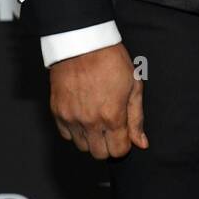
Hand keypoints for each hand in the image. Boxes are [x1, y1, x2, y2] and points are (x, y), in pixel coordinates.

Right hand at [50, 42, 146, 157]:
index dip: (124, 144)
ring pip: (82, 146)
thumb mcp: (134, 86)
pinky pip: (66, 134)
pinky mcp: (57, 112)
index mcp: (112, 116)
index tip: (124, 133)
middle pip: (99, 154)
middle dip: (108, 144)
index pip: (118, 151)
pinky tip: (82, 115)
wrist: (82, 44)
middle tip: (111, 127)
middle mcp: (90, 122)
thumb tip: (141, 143)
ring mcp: (71, 118)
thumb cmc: (111, 61)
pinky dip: (75, 130)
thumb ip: (137, 118)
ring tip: (96, 119)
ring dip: (91, 138)